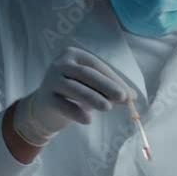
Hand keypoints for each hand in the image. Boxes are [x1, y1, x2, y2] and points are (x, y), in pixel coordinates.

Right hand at [12, 46, 128, 145]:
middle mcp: (60, 64)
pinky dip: (75, 112)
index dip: (113, 79)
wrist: (44, 110)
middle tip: (122, 97)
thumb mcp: (92, 88)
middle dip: (106, 86)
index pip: (96, 65)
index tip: (128, 94)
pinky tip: (88, 120)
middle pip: (86, 74)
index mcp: (73, 55)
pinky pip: (62, 104)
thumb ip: (109, 89)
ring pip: (74, 88)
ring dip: (92, 98)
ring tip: (107, 108)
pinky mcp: (45, 98)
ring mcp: (50, 80)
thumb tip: (132, 97)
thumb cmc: (73, 95)